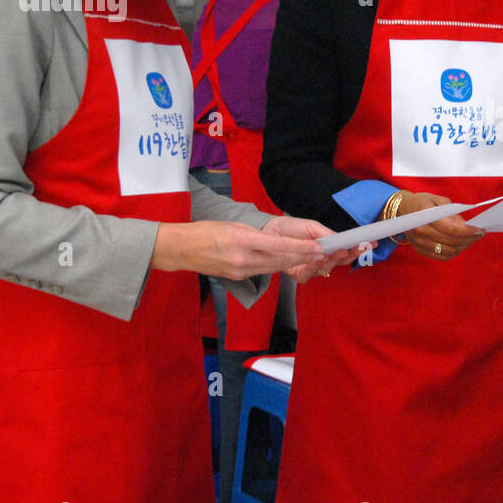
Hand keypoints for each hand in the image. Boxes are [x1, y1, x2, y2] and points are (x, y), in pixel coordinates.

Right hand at [151, 220, 329, 280]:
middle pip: (280, 260)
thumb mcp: (232, 226)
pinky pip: (262, 271)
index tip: (318, 247)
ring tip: (311, 257)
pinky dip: (276, 266)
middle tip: (322, 253)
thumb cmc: (204, 231)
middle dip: (303, 257)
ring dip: (293, 262)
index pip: (279, 247)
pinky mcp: (236, 277)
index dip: (301, 249)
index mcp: (242, 241)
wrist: (180, 249)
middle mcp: (243, 259)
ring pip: (273, 267)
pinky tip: (288, 262)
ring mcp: (239, 271)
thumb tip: (277, 242)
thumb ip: (255, 235)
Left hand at [261, 216, 363, 281]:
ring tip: (338, 251)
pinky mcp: (298, 274)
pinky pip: (309, 274)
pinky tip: (318, 258)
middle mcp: (321, 258)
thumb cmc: (290, 227)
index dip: (358, 248)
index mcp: (327, 246)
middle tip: (356, 249)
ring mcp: (310, 267)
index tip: (370, 243)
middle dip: (350, 255)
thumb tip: (341, 241)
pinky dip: (314, 266)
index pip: (345, 250)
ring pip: (327, 268)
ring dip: (333, 260)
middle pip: (340, 261)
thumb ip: (326, 234)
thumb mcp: (310, 226)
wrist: (267, 231)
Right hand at [395, 192, 485, 261]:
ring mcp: (419, 243)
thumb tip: (465, 225)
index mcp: (424, 216)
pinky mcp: (421, 250)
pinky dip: (455, 251)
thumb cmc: (422, 202)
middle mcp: (420, 232)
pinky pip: (442, 256)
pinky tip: (461, 244)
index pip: (451, 229)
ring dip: (463, 246)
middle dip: (469, 239)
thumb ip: (452, 212)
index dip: (468, 231)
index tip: (480, 230)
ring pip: (449, 251)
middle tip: (479, 233)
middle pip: (451, 242)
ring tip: (472, 239)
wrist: (402, 210)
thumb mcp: (438, 200)